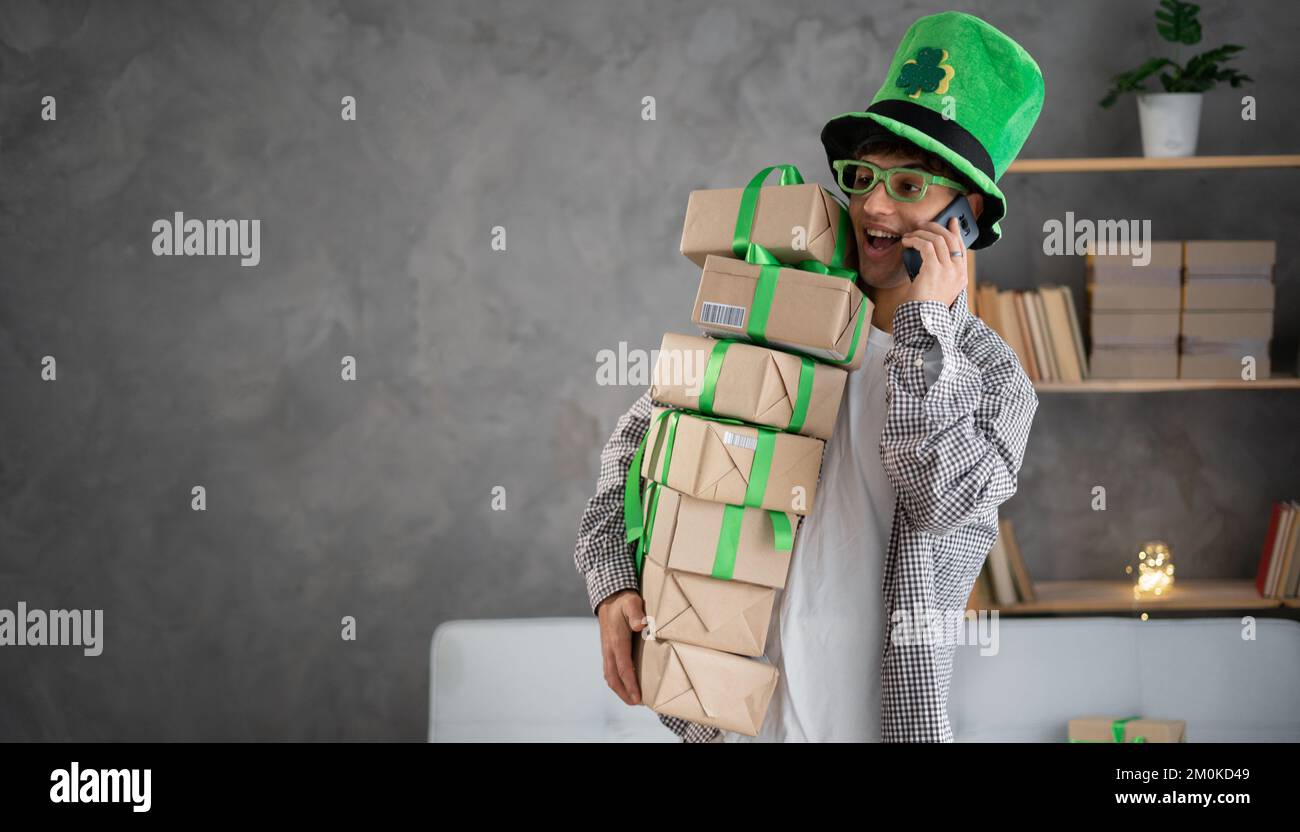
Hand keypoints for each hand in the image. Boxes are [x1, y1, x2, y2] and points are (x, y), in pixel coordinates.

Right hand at [597, 589, 647, 704]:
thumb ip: (636, 613)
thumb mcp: (631, 602)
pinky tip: (625, 686)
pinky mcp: (608, 651)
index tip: (638, 697)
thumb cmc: (623, 601)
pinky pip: (610, 671)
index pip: (623, 667)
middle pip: (613, 678)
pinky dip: (617, 682)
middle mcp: (609, 649)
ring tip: (633, 700)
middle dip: (624, 693)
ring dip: (620, 690)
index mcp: (616, 641)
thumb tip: (640, 625)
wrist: (609, 598)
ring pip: (610, 676)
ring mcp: (607, 651)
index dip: (630, 684)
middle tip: (637, 703)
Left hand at [901, 216, 967, 308]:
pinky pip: (926, 246)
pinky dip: (915, 241)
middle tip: (923, 224)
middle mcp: (958, 271)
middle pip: (950, 239)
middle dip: (936, 228)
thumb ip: (940, 273)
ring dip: (922, 234)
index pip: (961, 247)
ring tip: (910, 235)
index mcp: (961, 276)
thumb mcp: (939, 289)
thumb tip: (929, 254)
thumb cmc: (926, 307)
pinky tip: (907, 242)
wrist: (923, 321)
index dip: (956, 232)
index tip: (951, 221)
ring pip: (938, 240)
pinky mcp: (934, 269)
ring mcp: (948, 270)